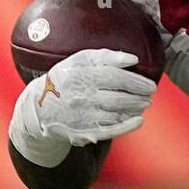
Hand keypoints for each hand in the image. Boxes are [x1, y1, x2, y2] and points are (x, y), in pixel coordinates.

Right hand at [9, 49, 156, 165]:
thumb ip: (106, 56)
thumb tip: (133, 59)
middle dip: (139, 96)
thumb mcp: (79, 61)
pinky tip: (139, 120)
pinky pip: (111, 130)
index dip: (136, 81)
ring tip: (144, 104)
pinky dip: (128, 126)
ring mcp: (82, 116)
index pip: (115, 78)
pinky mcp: (83, 132)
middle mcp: (81, 97)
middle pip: (119, 97)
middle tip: (150, 94)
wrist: (38, 109)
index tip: (150, 84)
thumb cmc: (65, 79)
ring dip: (135, 109)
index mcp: (80, 76)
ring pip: (117, 114)